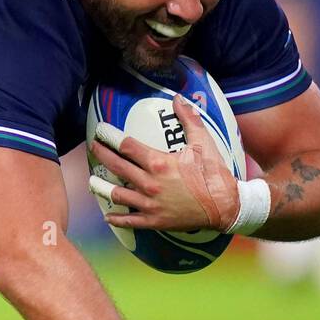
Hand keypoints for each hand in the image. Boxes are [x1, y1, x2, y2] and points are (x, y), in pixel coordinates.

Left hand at [89, 95, 239, 231]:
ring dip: (102, 187)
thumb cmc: (214, 174)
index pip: (127, 146)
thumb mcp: (203, 143)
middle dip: (102, 156)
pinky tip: (108, 216)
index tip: (100, 132)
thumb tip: (178, 98)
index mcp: (159, 163)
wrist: (227, 207)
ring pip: (117, 195)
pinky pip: (130, 221)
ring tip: (92, 181)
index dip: (110, 137)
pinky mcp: (155, 221)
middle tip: (93, 148)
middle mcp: (150, 183)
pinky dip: (117, 218)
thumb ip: (189, 119)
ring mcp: (150, 204)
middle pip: (117, 167)